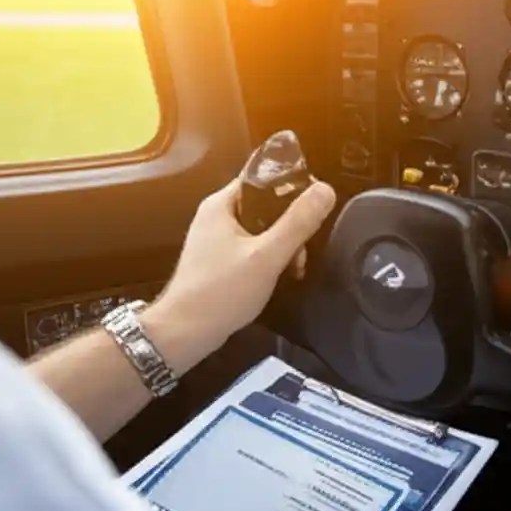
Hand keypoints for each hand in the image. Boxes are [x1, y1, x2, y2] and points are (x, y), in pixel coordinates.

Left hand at [147, 177, 336, 355]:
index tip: (315, 207)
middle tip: (302, 249)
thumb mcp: (268, 255)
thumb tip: (326, 190)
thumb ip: (298, 223)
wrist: (185, 333)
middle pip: (265, 205)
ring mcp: (214, 239)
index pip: (262, 177)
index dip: (292, 186)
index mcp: (222, 204)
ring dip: (282, 244)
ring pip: (261, 229)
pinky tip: (278, 276)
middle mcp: (216, 215)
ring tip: (293, 269)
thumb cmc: (223, 291)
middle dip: (290, 224)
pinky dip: (268, 257)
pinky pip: (251, 247)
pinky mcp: (217, 260)